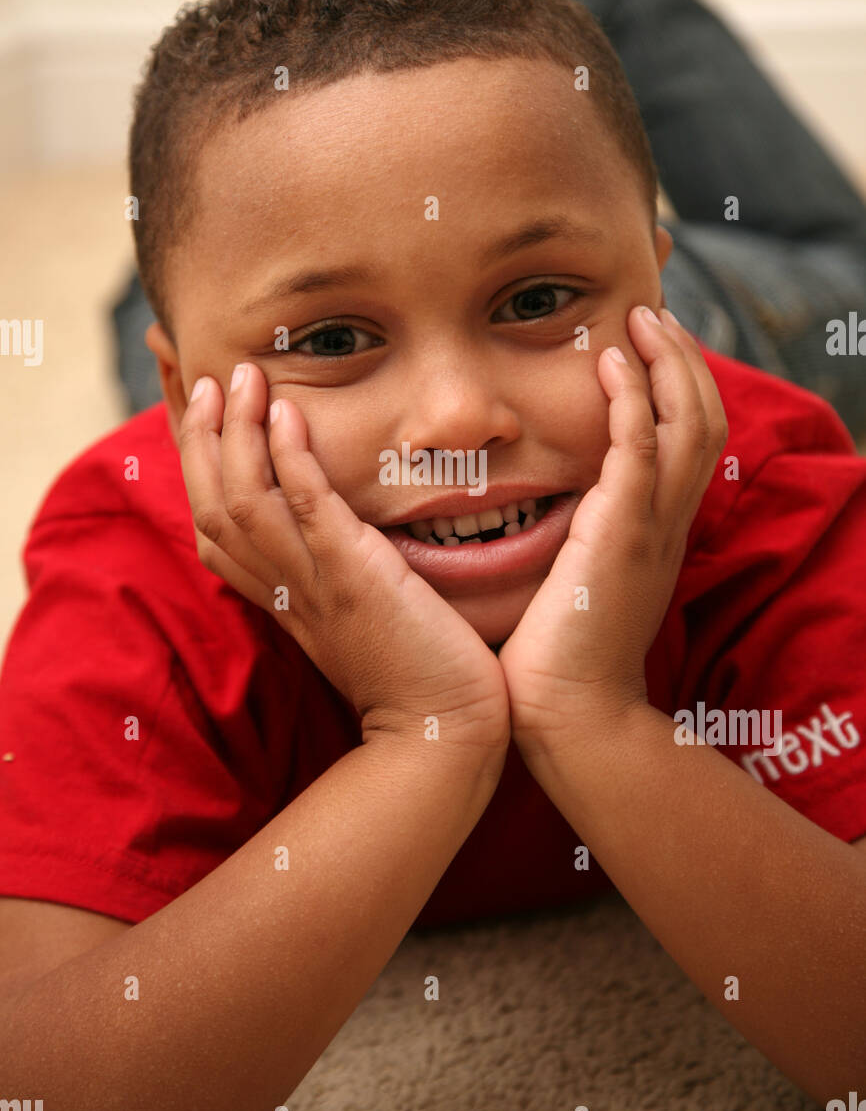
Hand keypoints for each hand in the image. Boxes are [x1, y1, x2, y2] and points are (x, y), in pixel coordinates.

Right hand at [178, 362, 511, 757]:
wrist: (444, 733)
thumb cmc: (416, 676)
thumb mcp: (359, 618)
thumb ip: (337, 575)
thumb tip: (341, 531)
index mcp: (281, 599)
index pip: (213, 529)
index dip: (196, 469)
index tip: (201, 414)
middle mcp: (284, 590)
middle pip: (209, 508)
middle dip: (200, 439)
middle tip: (208, 380)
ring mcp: (315, 585)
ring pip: (243, 501)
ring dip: (236, 433)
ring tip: (241, 377)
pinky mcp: (356, 580)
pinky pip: (306, 510)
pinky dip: (291, 459)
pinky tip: (290, 414)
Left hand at [497, 306, 727, 763]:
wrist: (570, 715)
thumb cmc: (559, 657)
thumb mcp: (581, 581)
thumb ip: (577, 536)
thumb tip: (547, 504)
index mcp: (658, 531)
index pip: (687, 440)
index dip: (676, 388)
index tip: (646, 348)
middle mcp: (667, 523)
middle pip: (704, 417)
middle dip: (683, 359)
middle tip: (652, 314)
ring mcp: (651, 528)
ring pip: (687, 422)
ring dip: (667, 363)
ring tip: (642, 319)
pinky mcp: (621, 535)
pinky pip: (637, 450)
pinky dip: (631, 401)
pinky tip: (609, 365)